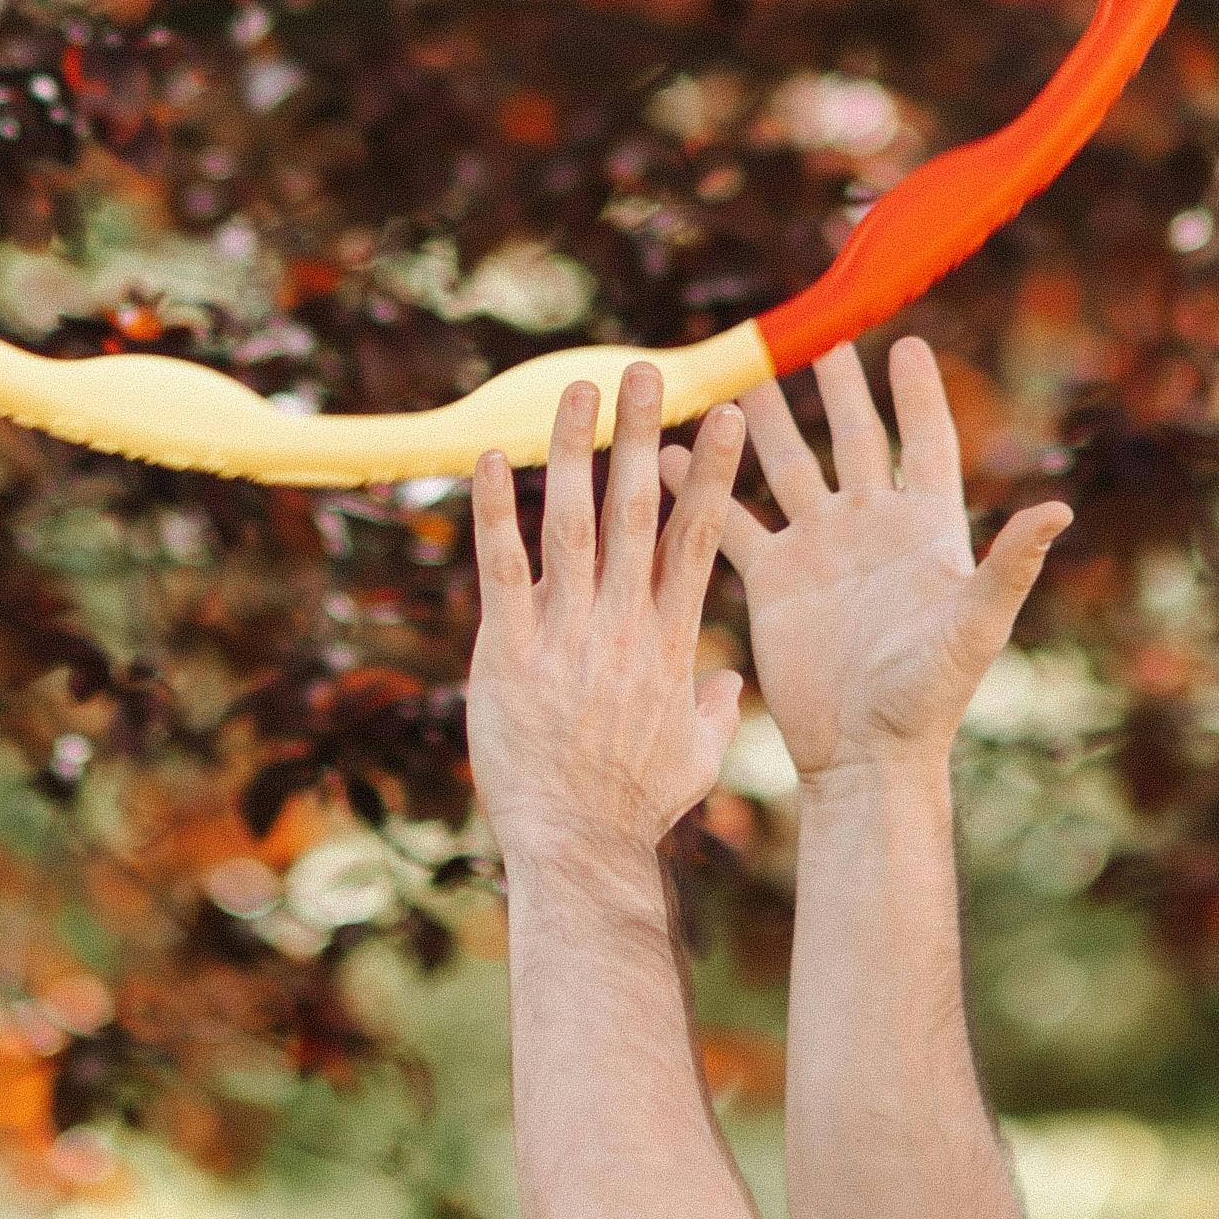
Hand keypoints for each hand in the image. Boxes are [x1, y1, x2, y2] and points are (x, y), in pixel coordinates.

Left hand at [467, 365, 748, 875]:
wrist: (577, 847)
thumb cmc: (637, 806)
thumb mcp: (696, 755)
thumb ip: (712, 707)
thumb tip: (726, 677)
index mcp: (670, 640)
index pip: (696, 537)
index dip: (709, 472)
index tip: (722, 415)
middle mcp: (621, 624)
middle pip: (637, 511)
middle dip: (641, 436)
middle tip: (646, 370)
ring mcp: (564, 634)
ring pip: (572, 523)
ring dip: (574, 452)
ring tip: (577, 389)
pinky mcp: (508, 650)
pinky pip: (500, 568)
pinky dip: (495, 512)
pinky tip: (492, 459)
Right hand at [695, 338, 1069, 785]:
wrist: (864, 756)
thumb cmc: (929, 697)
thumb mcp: (974, 626)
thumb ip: (1010, 564)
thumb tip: (1060, 509)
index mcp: (924, 529)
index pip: (923, 443)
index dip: (917, 396)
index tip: (906, 343)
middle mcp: (870, 528)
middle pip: (853, 437)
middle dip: (838, 387)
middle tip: (817, 333)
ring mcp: (819, 550)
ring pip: (788, 466)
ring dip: (767, 422)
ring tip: (744, 374)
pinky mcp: (773, 579)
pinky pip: (734, 520)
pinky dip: (703, 485)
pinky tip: (674, 452)